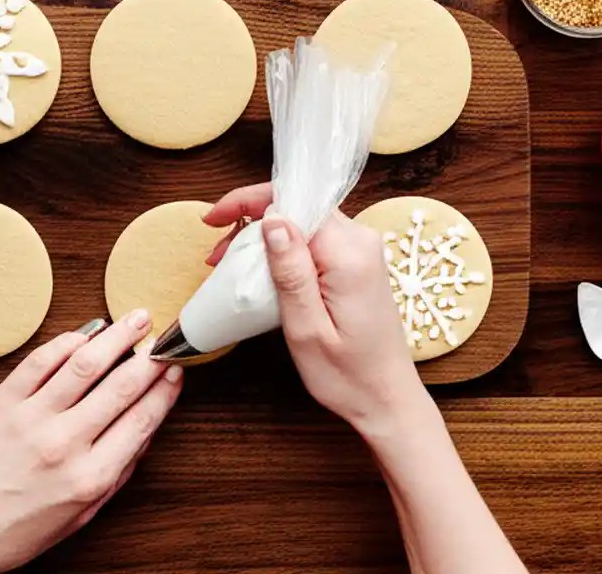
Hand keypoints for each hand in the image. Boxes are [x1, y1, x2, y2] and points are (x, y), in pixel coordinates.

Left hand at [0, 311, 183, 573]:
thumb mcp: (82, 515)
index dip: (165, 389)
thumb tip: (144, 432)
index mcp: (90, 476)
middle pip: (121, 387)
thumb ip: (117, 474)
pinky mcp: (2, 403)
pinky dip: (67, 342)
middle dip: (149, 358)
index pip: (141, 420)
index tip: (176, 370)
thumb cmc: (17, 529)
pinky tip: (84, 334)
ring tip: (134, 320)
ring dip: (117, 336)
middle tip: (162, 339)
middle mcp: (64, 444)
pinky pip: (40, 362)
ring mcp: (30, 419)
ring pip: (84, 364)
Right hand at [204, 184, 424, 437]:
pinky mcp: (359, 264)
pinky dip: (283, 250)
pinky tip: (260, 271)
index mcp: (349, 254)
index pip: (295, 201)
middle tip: (216, 253)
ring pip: (303, 223)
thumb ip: (291, 270)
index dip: (249, 202)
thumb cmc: (347, 376)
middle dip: (251, 220)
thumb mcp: (306, 329)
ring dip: (264, 236)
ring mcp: (363, 252)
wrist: (387, 400)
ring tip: (230, 263)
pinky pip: (315, 241)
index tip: (214, 219)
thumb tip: (273, 218)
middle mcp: (361, 242)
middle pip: (298, 207)